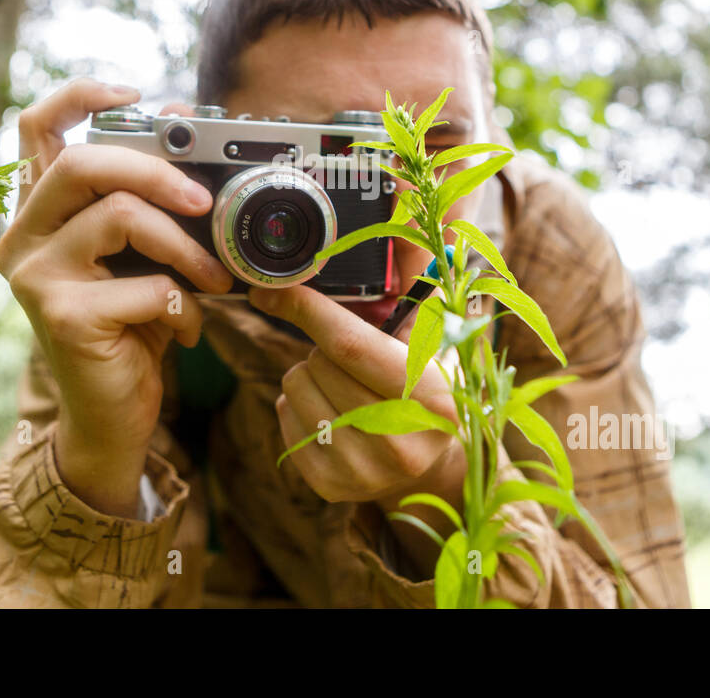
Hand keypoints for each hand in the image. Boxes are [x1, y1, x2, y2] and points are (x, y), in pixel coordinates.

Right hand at [0, 79, 232, 515]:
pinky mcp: (62, 318)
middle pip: (81, 163)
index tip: (135, 91)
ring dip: (186, 246)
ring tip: (216, 277)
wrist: (111, 417)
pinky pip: (145, 285)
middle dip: (157, 171)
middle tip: (206, 201)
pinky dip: (185, 305)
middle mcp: (23, 239)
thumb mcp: (140, 256)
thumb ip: (148, 202)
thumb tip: (184, 131)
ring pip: (119, 217)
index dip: (78, 96)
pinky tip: (187, 329)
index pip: (35, 129)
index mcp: (40, 214)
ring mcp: (36, 278)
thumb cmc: (131, 328)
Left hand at [248, 284, 464, 512]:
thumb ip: (416, 279)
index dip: (311, 311)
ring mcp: (364, 472)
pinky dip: (300, 403)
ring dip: (311, 374)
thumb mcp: (434, 332)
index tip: (275, 290)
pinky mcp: (330, 486)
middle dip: (325, 348)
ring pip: (295, 385)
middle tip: (355, 363)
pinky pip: (284, 414)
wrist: (428, 460)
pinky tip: (333, 412)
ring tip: (345, 386)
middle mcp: (401, 445)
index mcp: (434, 400)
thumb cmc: (427, 381)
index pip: (352, 346)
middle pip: (318, 364)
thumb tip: (403, 223)